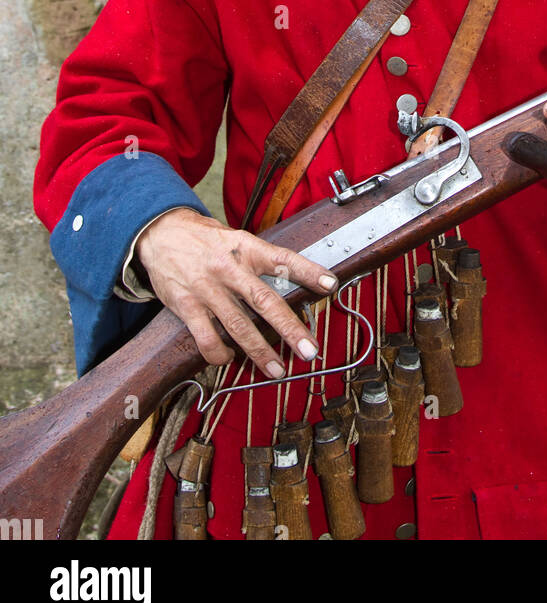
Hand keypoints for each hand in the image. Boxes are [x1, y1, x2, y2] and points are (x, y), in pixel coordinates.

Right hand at [135, 208, 337, 375]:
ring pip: (238, 327)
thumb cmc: (203, 238)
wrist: (159, 231)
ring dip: (260, 353)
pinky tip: (229, 360)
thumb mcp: (235, 238)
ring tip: (277, 370)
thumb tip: (291, 280)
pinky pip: (207, 338)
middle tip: (309, 349)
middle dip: (289, 329)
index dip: (308, 271)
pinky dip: (220, 355)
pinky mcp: (187, 306)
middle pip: (264, 301)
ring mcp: (207, 289)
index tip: (331, 283)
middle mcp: (229, 268)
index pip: (283, 259)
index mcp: (246, 248)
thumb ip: (258, 258)